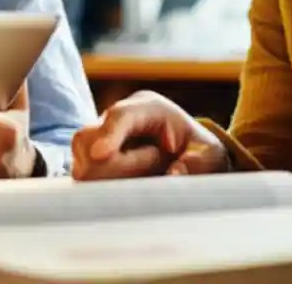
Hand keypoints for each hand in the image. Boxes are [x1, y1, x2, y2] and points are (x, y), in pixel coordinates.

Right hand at [71, 91, 228, 179]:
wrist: (187, 153)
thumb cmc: (198, 151)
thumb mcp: (209, 156)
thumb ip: (197, 164)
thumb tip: (173, 174)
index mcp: (149, 107)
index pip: (120, 115)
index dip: (109, 134)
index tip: (100, 155)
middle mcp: (119, 116)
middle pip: (91, 139)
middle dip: (117, 165)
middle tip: (153, 168)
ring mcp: (100, 135)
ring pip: (82, 158)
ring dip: (108, 177)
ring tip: (140, 177)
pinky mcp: (89, 156)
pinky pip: (81, 173)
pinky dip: (99, 184)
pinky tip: (124, 184)